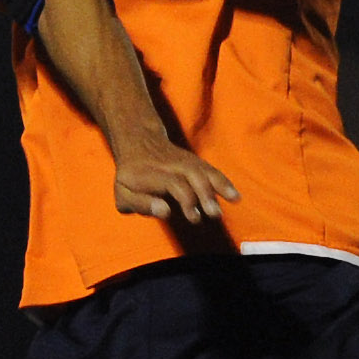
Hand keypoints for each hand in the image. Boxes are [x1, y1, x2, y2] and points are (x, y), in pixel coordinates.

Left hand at [112, 134, 238, 223]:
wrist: (138, 142)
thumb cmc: (130, 178)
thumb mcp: (123, 194)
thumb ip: (141, 204)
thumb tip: (165, 211)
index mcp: (148, 173)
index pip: (170, 183)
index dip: (183, 198)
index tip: (192, 216)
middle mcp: (167, 164)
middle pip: (190, 174)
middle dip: (203, 193)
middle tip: (213, 214)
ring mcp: (181, 161)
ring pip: (202, 170)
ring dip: (217, 187)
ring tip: (231, 202)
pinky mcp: (192, 162)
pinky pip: (209, 170)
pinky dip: (223, 182)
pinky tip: (235, 197)